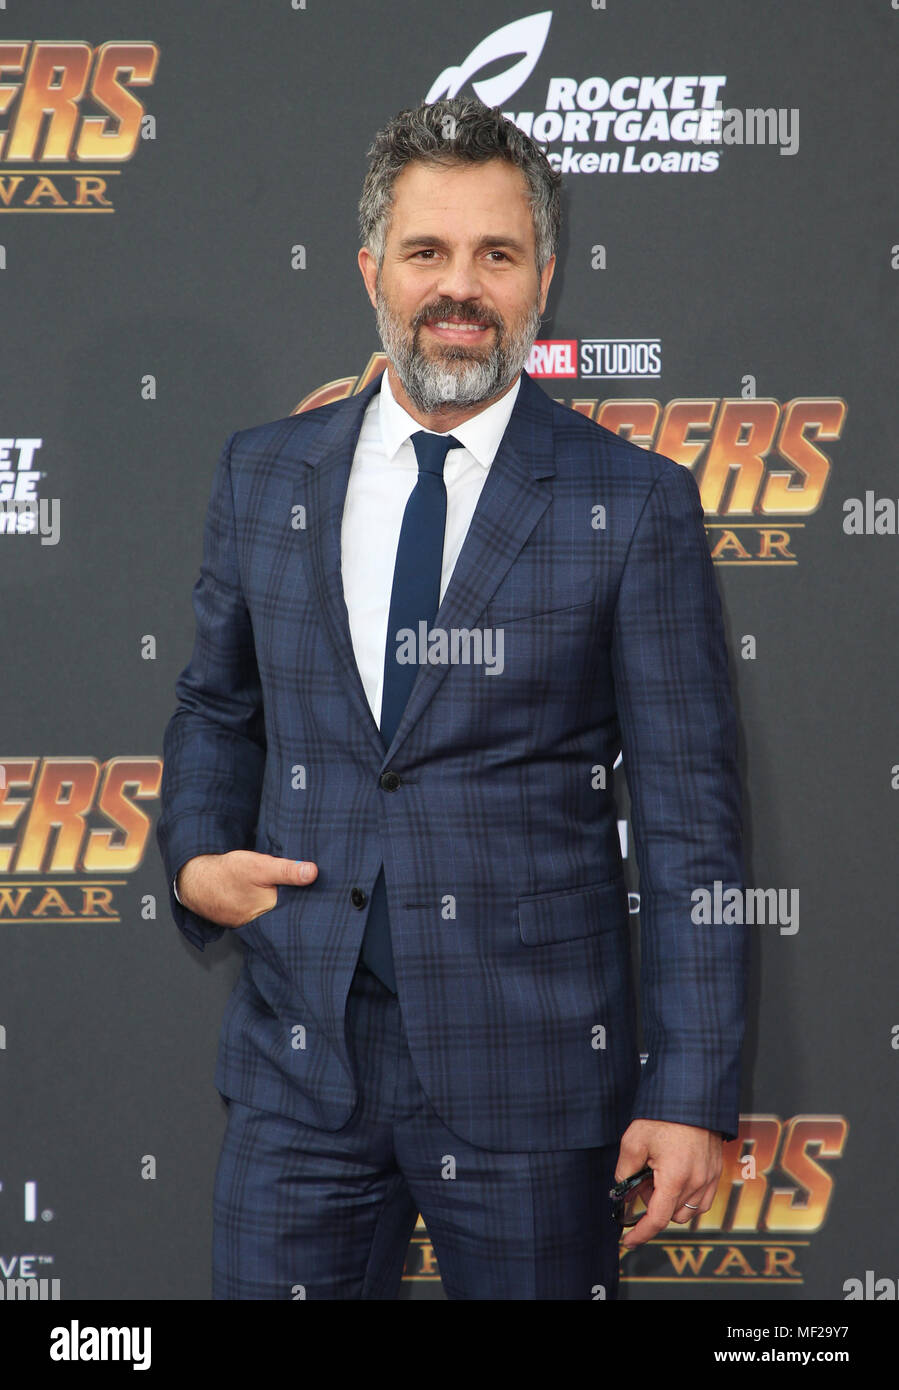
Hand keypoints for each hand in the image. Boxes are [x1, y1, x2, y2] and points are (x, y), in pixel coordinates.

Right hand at [176, 851, 317, 927]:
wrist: (197, 882)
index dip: (317, 899)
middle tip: (319, 889)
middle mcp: (267, 923)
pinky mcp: (251, 922)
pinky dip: (277, 906)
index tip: (331, 891)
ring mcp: (258, 925)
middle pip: (295, 913)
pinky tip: (281, 897)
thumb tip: (313, 873)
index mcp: (273, 911)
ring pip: (283, 914)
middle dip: (305, 902)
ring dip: (291, 904)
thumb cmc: (227, 874)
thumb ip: (287, 870)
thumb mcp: (260, 866)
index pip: (304, 908)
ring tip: (302, 893)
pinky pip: (271, 915)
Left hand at [614, 1119, 723, 1249]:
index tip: (628, 1240)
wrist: (691, 1096)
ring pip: (686, 1212)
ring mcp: (709, 1178)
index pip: (657, 1219)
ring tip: (659, 1175)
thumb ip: (625, 1170)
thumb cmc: (663, 1116)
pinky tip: (676, 1177)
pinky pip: (701, 1201)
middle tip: (642, 1180)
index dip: (640, 1233)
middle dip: (652, 1205)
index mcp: (675, 1177)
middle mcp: (697, 1183)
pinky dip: (686, 1198)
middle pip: (670, 1215)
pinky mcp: (716, 1172)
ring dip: (670, 1203)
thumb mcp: (634, 1141)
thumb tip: (623, 1189)